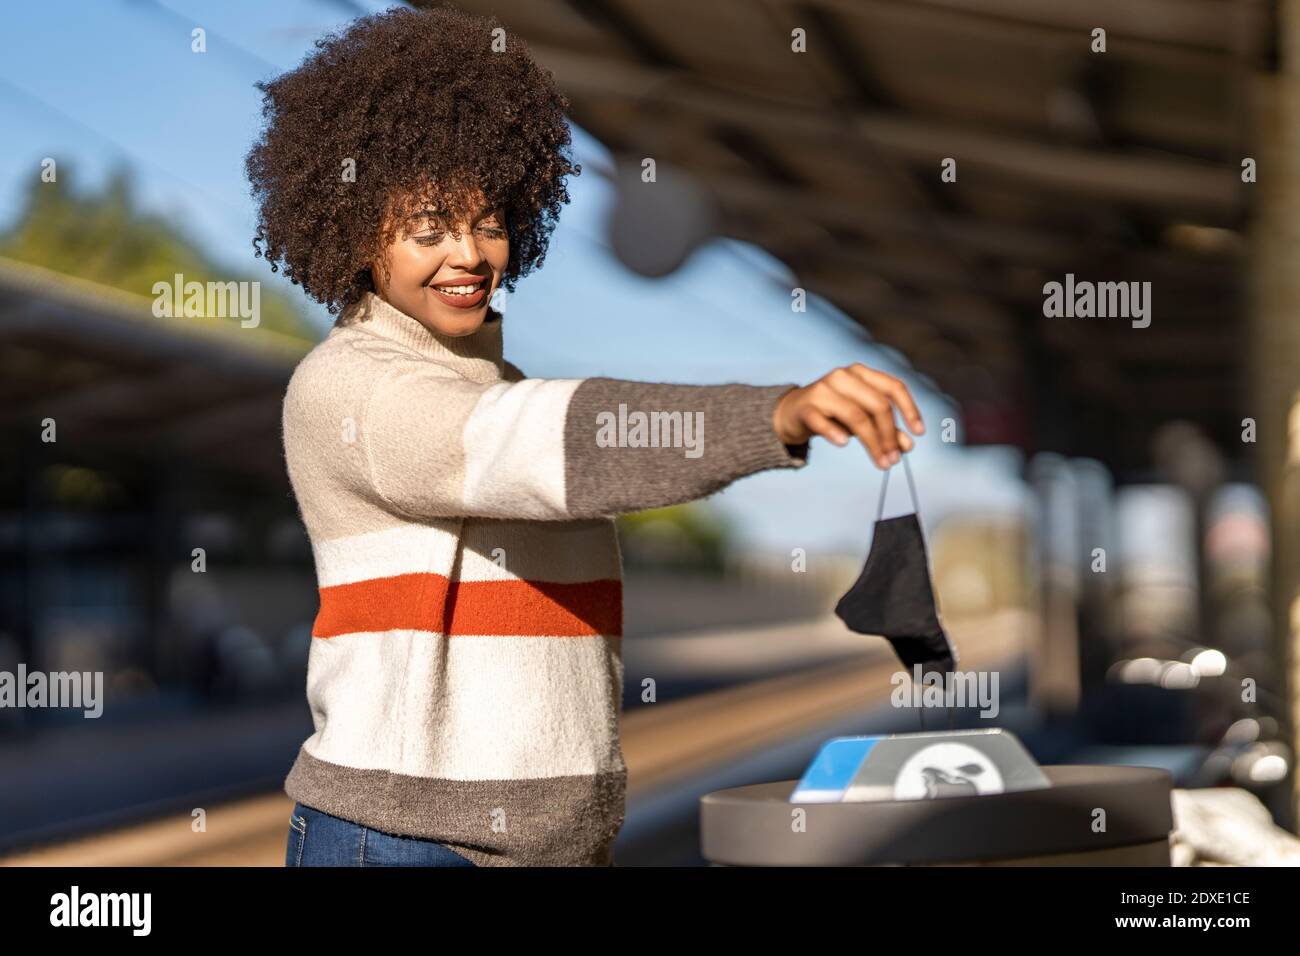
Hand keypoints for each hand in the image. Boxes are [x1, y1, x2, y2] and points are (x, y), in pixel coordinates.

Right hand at [772, 364, 923, 468]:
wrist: (791, 413)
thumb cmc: (833, 413)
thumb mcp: (862, 419)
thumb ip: (885, 429)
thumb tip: (908, 446)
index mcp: (861, 374)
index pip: (893, 387)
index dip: (910, 409)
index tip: (919, 433)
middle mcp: (844, 376)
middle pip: (877, 405)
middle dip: (890, 435)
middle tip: (895, 459)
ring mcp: (823, 389)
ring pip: (856, 416)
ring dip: (872, 442)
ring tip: (882, 462)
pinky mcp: (806, 406)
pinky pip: (823, 421)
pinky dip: (834, 432)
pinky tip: (844, 444)